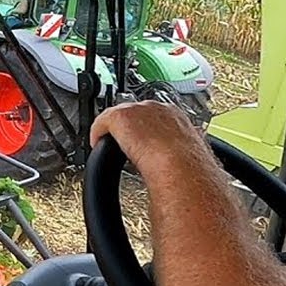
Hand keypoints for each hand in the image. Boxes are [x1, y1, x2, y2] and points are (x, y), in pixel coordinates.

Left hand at [88, 101, 213, 180]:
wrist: (180, 163)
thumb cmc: (190, 167)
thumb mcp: (190, 160)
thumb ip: (184, 160)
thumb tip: (187, 175)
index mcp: (179, 118)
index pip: (157, 118)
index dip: (146, 131)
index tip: (140, 144)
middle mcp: (160, 109)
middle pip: (136, 114)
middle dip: (128, 130)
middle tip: (122, 148)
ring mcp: (140, 110)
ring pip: (119, 116)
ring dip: (113, 132)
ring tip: (109, 148)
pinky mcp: (121, 116)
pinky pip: (104, 121)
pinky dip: (98, 133)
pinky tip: (96, 144)